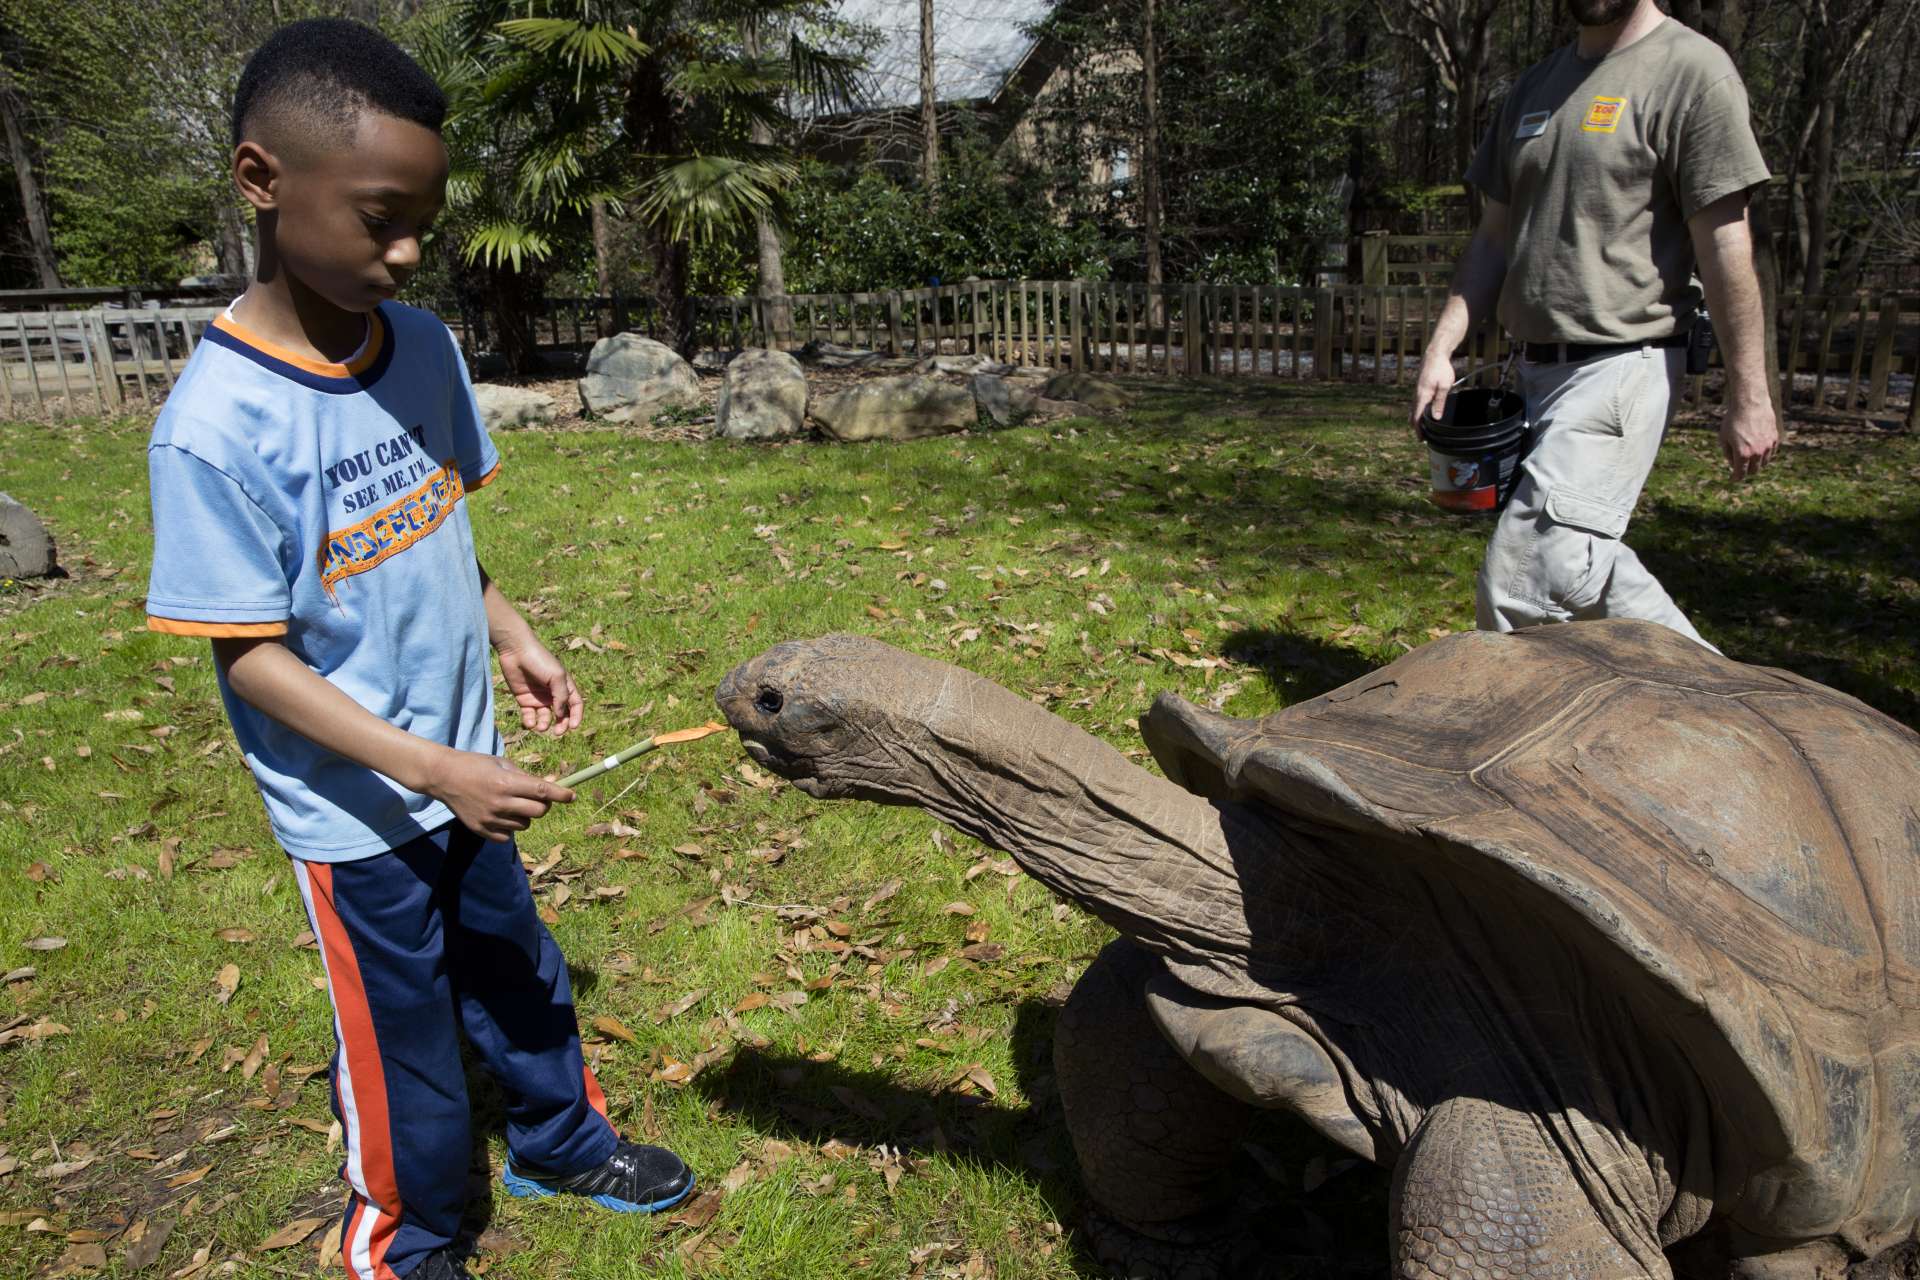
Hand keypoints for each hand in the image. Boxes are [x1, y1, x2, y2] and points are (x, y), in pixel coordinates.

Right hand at [424, 747, 573, 840]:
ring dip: (525, 815)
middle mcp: (499, 803)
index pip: (542, 792)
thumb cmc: (476, 765)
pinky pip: (509, 836)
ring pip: (525, 824)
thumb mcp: (502, 764)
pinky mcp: (482, 830)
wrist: (443, 777)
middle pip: (538, 811)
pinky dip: (510, 827)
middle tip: (538, 798)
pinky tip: (501, 815)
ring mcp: (490, 819)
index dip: (561, 795)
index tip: (572, 796)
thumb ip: (526, 777)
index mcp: (506, 783)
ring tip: (512, 803)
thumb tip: (551, 786)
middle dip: (544, 805)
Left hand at [496, 634, 582, 736]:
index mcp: (565, 686)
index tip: (574, 727)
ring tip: (540, 727)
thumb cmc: (540, 660)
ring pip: (545, 717)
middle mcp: (553, 693)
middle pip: (562, 714)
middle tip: (558, 732)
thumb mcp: (557, 676)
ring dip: (545, 724)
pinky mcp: (524, 699)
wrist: (516, 650)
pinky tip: (530, 722)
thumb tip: (562, 714)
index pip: (575, 705)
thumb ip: (562, 696)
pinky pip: (529, 715)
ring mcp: (538, 697)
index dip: (576, 716)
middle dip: (561, 724)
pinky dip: (530, 721)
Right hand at [1410, 348, 1456, 431]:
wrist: (1435, 355)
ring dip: (1417, 419)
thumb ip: (1439, 402)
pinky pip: (1416, 404)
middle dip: (1417, 427)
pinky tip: (1425, 413)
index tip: (1421, 439)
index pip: (1416, 418)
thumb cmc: (1441, 369)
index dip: (1418, 430)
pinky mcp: (1419, 389)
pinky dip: (1418, 412)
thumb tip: (1436, 418)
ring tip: (1424, 428)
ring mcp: (1417, 392)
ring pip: (1414, 410)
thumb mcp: (1444, 387)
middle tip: (1423, 436)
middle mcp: (1416, 396)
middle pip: (1412, 416)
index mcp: (1422, 396)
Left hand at [1719, 396, 1778, 480]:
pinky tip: (1759, 453)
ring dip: (1756, 465)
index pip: (1741, 473)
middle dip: (1746, 472)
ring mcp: (1768, 446)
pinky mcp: (1774, 439)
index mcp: (1742, 454)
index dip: (1736, 478)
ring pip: (1764, 463)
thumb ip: (1728, 453)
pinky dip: (1765, 456)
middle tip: (1741, 469)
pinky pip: (1771, 453)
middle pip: (1754, 471)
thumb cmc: (1733, 420)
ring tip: (1750, 461)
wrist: (1750, 404)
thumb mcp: (1723, 438)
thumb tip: (1733, 463)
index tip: (1733, 480)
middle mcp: (1757, 452)